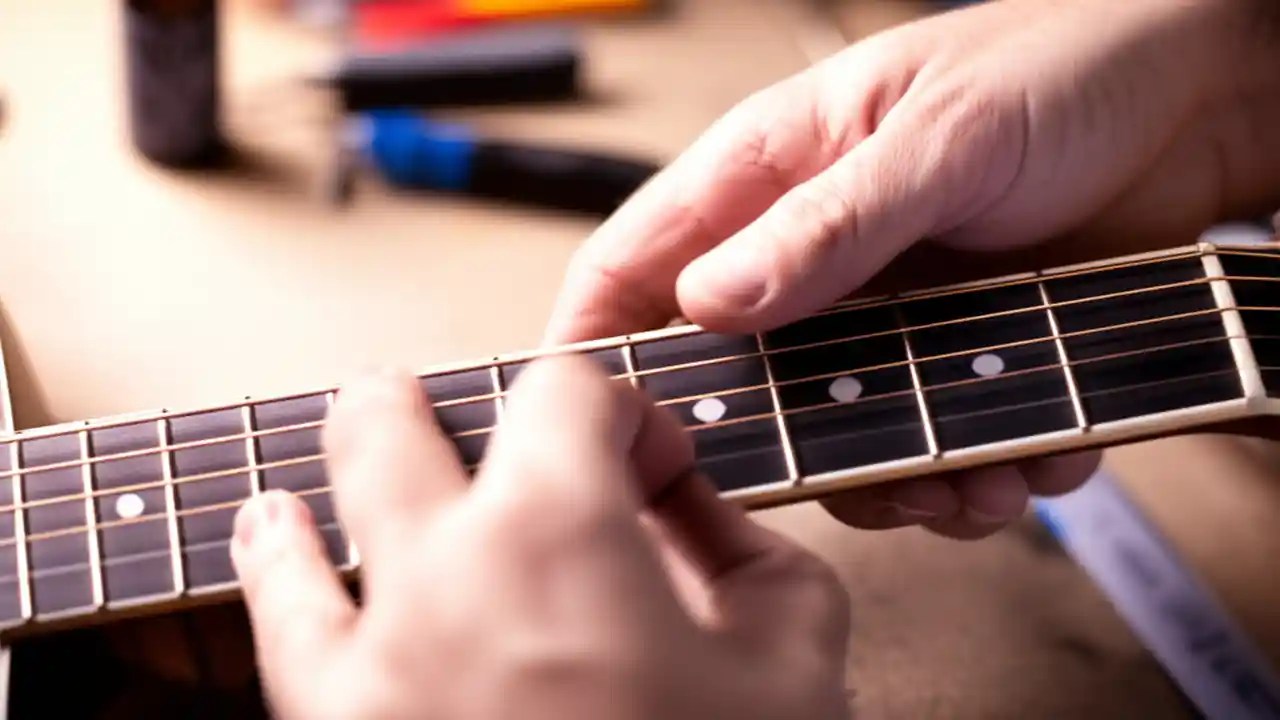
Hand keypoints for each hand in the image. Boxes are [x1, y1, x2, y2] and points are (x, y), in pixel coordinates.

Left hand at [230, 358, 850, 719]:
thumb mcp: (794, 652)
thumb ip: (746, 544)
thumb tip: (686, 502)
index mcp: (560, 531)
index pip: (568, 388)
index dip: (622, 411)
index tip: (651, 466)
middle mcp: (443, 571)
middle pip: (398, 412)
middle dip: (458, 403)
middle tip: (503, 435)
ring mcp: (369, 654)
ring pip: (315, 494)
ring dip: (358, 458)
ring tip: (382, 435)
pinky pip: (273, 616)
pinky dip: (276, 556)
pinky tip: (276, 533)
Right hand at [544, 0, 1279, 538]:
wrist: (1201, 104)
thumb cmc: (1061, 70)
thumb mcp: (937, 138)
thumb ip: (825, 223)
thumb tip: (711, 302)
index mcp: (768, 177)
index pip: (636, 264)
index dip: (596, 345)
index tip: (597, 428)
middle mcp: (810, 261)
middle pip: (735, 382)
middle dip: (778, 451)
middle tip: (837, 479)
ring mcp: (881, 320)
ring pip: (837, 437)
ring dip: (896, 479)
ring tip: (968, 481)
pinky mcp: (955, 363)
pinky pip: (936, 448)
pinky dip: (981, 478)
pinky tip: (1032, 460)